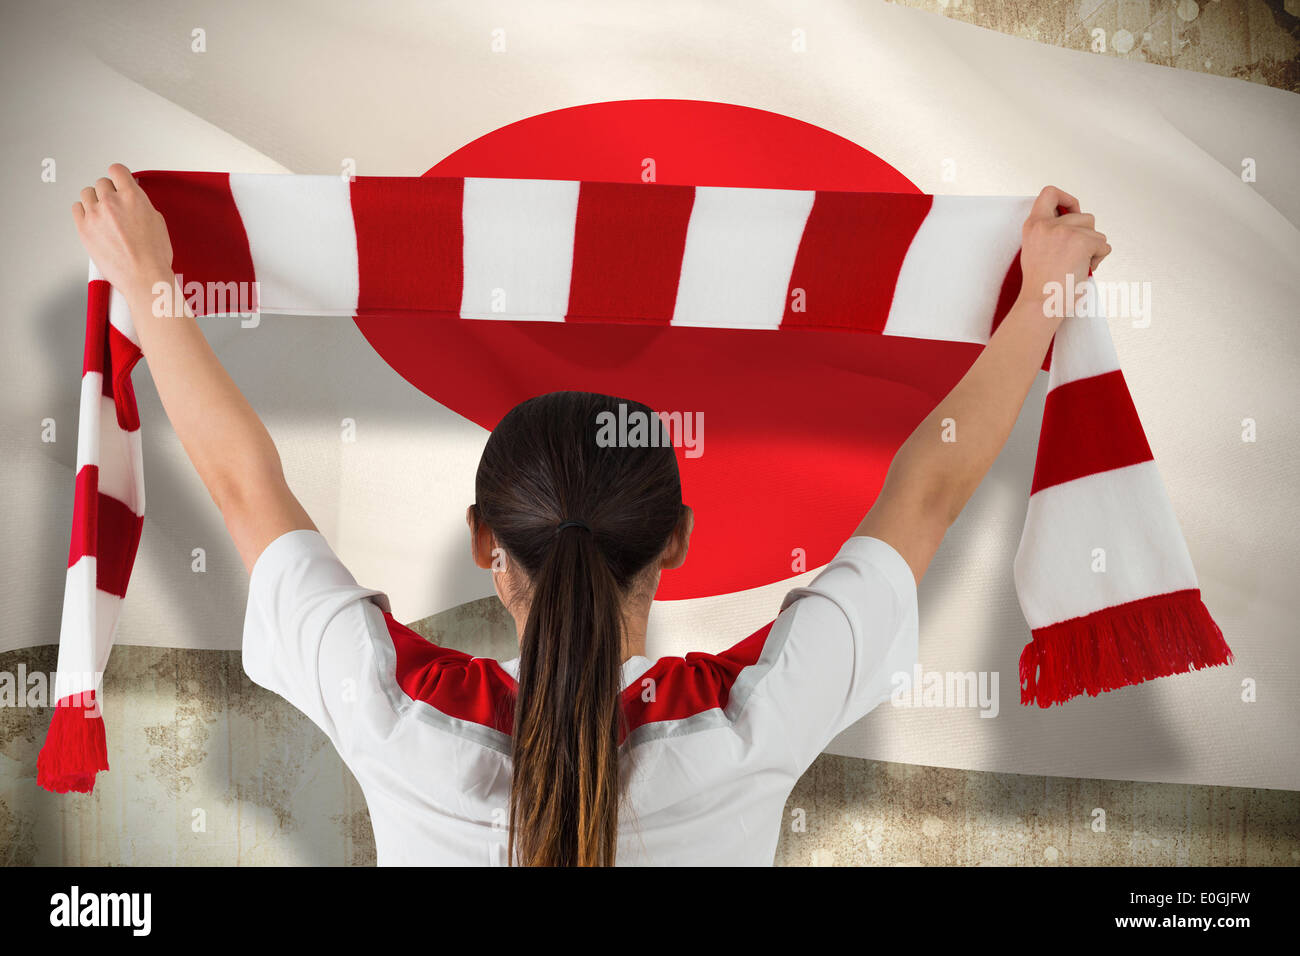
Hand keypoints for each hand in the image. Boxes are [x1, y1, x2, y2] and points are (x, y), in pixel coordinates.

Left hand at [71, 164, 173, 297]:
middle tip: (114, 204)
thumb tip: (133, 200)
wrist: (143, 276)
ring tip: (102, 213)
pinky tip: (92, 220)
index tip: (119, 181)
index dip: (119, 176)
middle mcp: (111, 202)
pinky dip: (83, 211)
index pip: (117, 170)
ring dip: (94, 200)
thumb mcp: (157, 222)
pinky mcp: (83, 228)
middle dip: (108, 192)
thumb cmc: (154, 256)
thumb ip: (141, 205)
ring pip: (87, 193)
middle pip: (101, 183)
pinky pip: (76, 208)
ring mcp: (95, 215)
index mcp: (132, 197)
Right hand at [1016, 185, 1110, 313]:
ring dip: (1093, 248)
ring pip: (1096, 231)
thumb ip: (1050, 231)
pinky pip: (1104, 245)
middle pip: (1084, 216)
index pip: (1049, 193)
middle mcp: (1047, 225)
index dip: (1067, 199)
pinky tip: (1084, 269)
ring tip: (1077, 265)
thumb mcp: (1036, 248)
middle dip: (1088, 235)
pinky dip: (1099, 258)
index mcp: (1033, 225)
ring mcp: (1064, 232)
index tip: (1072, 211)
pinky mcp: (1081, 242)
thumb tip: (1077, 219)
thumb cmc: (1041, 284)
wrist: (1040, 303)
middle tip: (1075, 255)